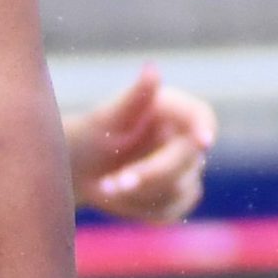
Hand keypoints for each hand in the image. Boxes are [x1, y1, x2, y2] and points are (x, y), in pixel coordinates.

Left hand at [65, 64, 217, 224]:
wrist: (73, 173)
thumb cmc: (87, 137)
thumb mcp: (105, 119)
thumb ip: (134, 98)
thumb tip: (152, 68)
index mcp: (171, 111)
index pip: (200, 116)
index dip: (204, 127)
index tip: (203, 141)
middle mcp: (183, 139)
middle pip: (189, 158)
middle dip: (151, 173)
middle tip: (113, 184)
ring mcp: (183, 170)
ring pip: (179, 188)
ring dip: (139, 192)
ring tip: (104, 186)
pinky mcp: (175, 198)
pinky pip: (169, 210)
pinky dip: (140, 208)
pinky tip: (117, 196)